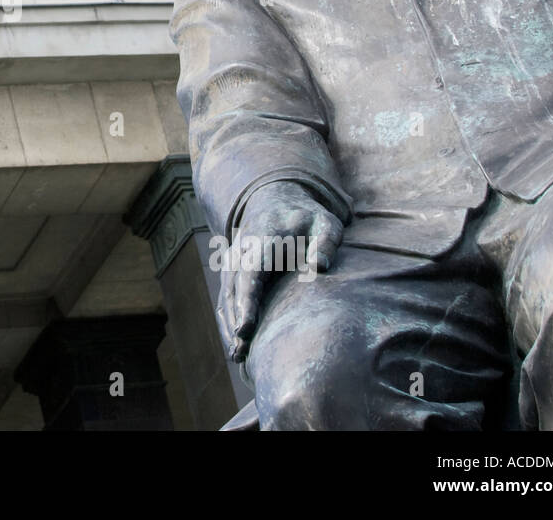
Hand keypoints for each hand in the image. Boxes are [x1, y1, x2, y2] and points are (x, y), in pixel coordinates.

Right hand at [218, 181, 343, 362]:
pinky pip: (226, 296)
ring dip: (229, 324)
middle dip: (236, 320)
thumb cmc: (306, 217)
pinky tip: (235, 342)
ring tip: (238, 355)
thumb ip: (326, 242)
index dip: (247, 301)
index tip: (246, 327)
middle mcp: (242, 249)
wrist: (275, 199)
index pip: (252, 272)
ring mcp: (233, 259)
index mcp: (264, 237)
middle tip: (240, 350)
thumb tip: (321, 267)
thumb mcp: (325, 222)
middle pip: (234, 288)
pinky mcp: (232, 269)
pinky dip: (228, 319)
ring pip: (226, 295)